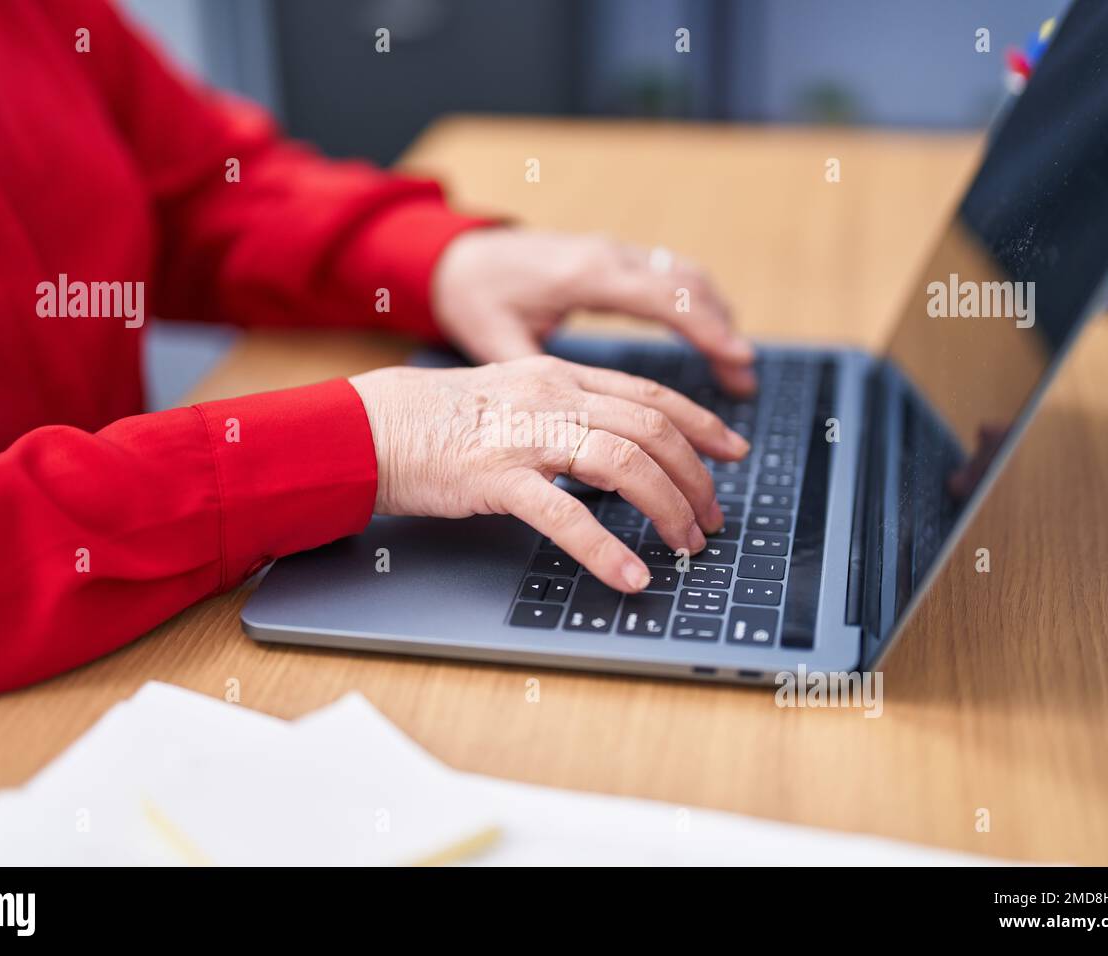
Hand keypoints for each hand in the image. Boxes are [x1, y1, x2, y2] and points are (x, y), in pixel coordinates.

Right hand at [348, 355, 750, 592]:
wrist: (373, 424)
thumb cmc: (441, 419)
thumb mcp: (515, 397)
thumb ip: (567, 413)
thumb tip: (619, 450)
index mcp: (561, 376)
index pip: (651, 395)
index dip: (702, 424)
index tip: (734, 451)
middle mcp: (553, 397)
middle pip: (652, 430)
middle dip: (695, 477)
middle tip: (712, 518)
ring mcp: (527, 435)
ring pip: (625, 465)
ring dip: (667, 510)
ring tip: (685, 546)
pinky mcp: (498, 477)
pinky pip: (566, 516)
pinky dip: (606, 550)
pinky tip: (630, 576)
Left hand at [431, 229, 756, 394]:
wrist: (455, 254)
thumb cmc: (473, 297)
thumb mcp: (495, 341)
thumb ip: (537, 377)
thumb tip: (573, 426)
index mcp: (584, 275)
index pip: (662, 297)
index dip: (705, 328)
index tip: (738, 358)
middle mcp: (607, 256)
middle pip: (686, 285)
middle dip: (722, 331)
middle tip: (746, 380)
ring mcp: (613, 253)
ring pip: (684, 276)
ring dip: (716, 316)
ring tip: (737, 368)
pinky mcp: (612, 260)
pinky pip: (670, 276)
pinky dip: (697, 305)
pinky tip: (708, 337)